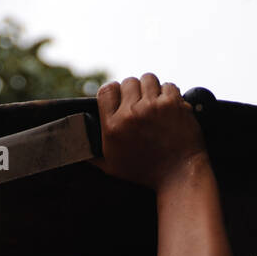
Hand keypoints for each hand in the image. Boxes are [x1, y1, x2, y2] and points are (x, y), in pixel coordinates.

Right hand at [91, 74, 207, 189]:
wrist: (179, 176)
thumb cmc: (146, 173)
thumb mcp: (113, 168)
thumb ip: (94, 155)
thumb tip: (78, 149)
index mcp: (113, 127)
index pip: (106, 90)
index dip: (115, 91)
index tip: (121, 98)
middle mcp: (130, 115)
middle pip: (128, 82)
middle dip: (135, 91)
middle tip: (141, 103)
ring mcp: (152, 107)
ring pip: (148, 79)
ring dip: (152, 89)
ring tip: (155, 103)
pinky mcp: (173, 104)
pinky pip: (168, 85)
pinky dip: (169, 94)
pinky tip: (169, 107)